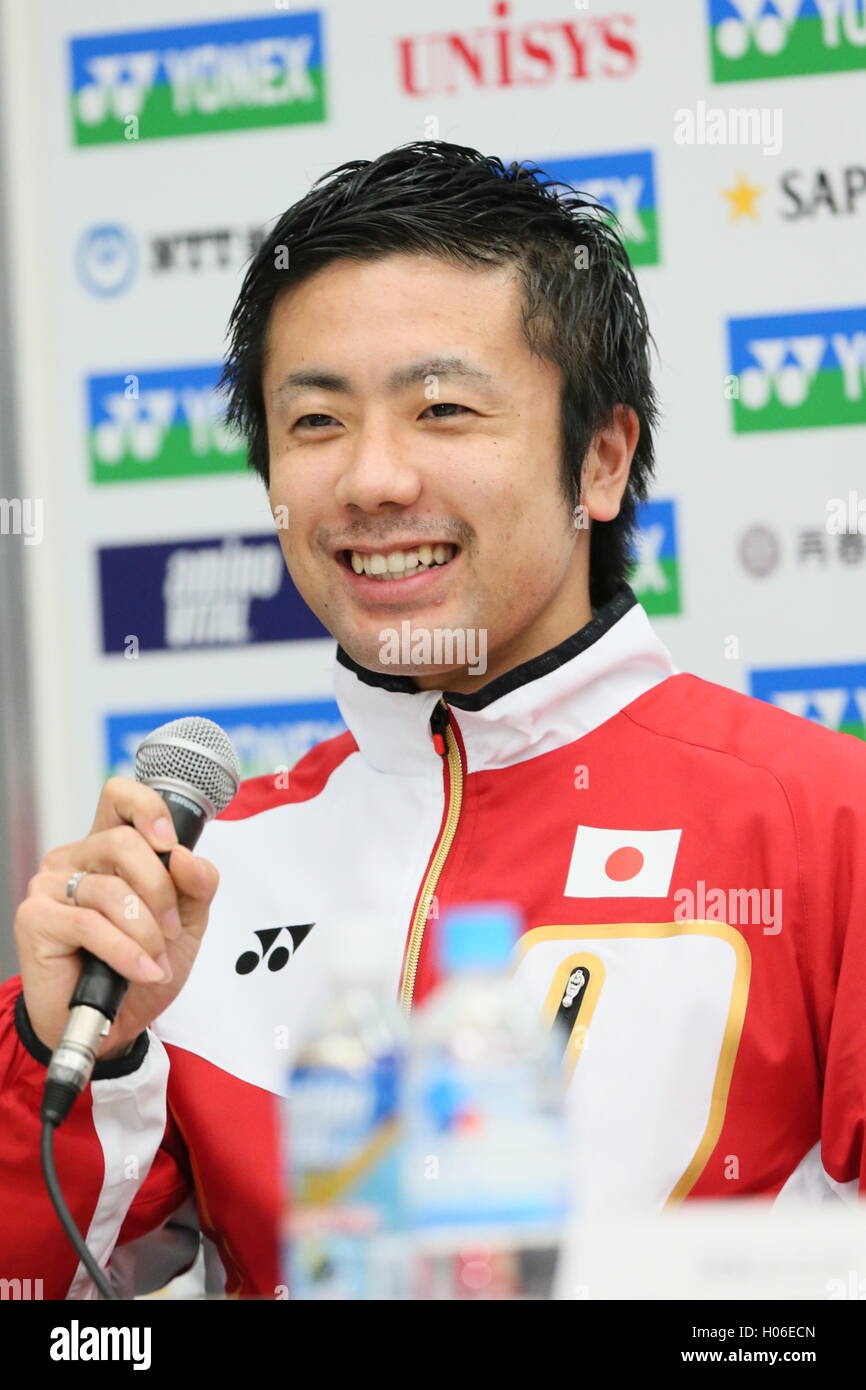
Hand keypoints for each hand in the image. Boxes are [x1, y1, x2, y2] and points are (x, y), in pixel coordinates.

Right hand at [14, 777, 218, 1060]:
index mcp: (109, 848)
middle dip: (160, 889)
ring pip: (110, 888)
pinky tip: (141, 970)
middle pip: (123, 842)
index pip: (119, 797)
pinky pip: (91, 923)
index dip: (147, 808)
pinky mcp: (35, 919)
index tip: (168, 842)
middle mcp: (75, 858)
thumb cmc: (144, 966)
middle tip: (170, 928)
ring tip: (155, 958)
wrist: (115, 1025)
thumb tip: (186, 858)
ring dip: (145, 930)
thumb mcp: (186, 922)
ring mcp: (50, 886)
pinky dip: (126, 951)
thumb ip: (196, 885)